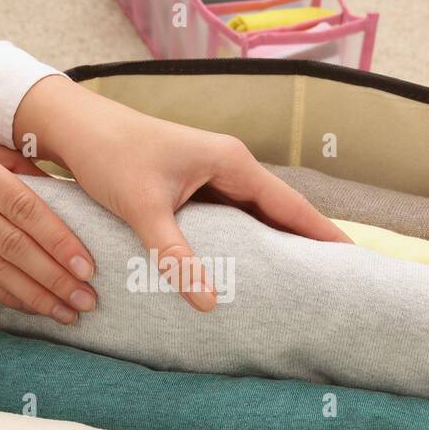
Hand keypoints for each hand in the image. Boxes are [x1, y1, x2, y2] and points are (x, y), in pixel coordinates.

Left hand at [13, 75, 349, 310]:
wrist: (76, 128)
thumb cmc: (110, 157)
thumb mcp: (144, 209)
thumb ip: (176, 255)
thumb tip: (208, 302)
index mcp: (230, 162)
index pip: (289, 204)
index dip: (321, 232)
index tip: (352, 255)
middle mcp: (228, 163)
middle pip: (279, 209)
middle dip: (307, 239)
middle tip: (337, 275)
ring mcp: (211, 172)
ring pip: (255, 212)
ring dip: (277, 239)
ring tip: (303, 275)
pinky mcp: (192, 182)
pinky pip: (232, 214)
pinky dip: (247, 236)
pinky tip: (252, 260)